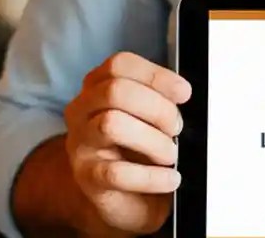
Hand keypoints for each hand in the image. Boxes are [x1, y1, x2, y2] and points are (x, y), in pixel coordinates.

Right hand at [64, 51, 192, 236]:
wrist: (118, 200)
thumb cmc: (135, 152)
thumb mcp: (144, 119)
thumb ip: (158, 101)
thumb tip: (183, 96)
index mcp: (97, 87)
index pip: (119, 65)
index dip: (155, 75)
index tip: (183, 92)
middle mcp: (82, 111)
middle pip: (115, 91)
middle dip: (156, 108)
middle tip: (176, 127)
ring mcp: (81, 144)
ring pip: (111, 124)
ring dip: (152, 140)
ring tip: (170, 155)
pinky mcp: (87, 177)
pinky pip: (117, 173)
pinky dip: (152, 177)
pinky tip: (170, 179)